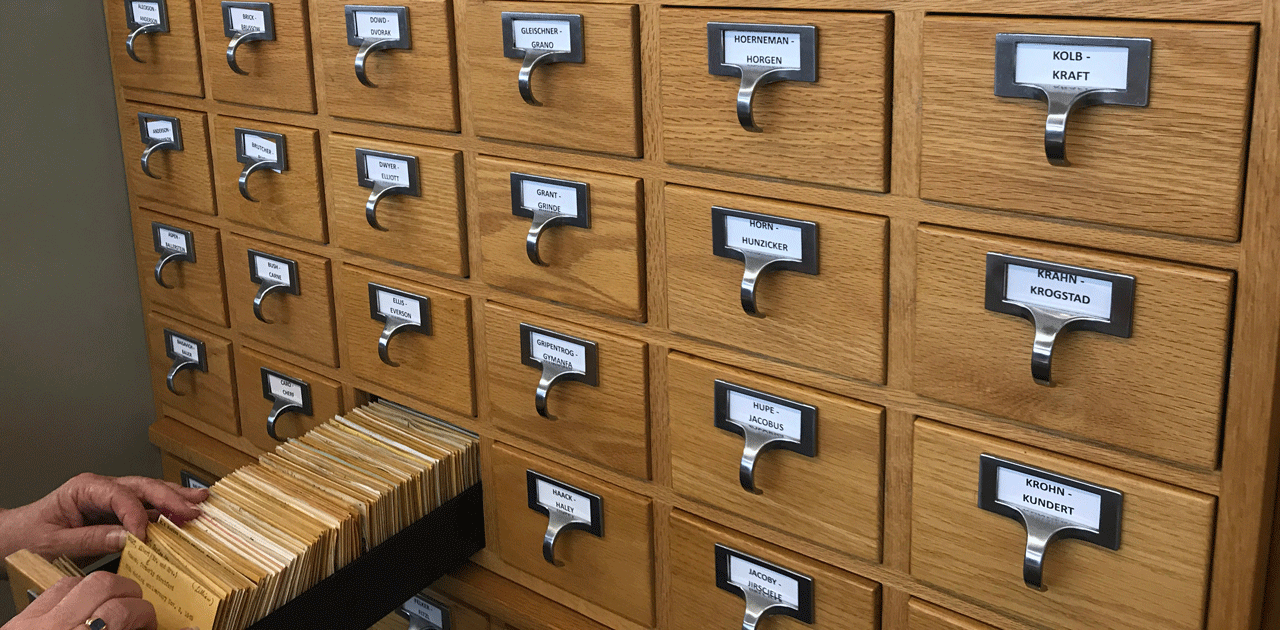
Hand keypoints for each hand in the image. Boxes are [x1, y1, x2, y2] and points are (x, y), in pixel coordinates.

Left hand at [0, 473, 207, 562]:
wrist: (12, 540)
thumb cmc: (27, 537)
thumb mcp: (54, 543)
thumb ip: (92, 539)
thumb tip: (128, 537)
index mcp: (84, 488)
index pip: (120, 495)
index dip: (136, 515)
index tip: (145, 536)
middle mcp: (100, 488)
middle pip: (142, 487)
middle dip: (170, 497)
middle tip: (193, 509)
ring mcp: (109, 499)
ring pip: (148, 493)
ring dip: (174, 498)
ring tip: (199, 502)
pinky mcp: (114, 512)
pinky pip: (144, 508)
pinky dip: (165, 511)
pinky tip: (183, 513)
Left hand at [2, 573, 158, 629]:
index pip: (123, 613)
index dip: (145, 616)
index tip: (149, 626)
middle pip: (103, 587)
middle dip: (130, 595)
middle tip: (136, 612)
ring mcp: (34, 623)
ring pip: (79, 582)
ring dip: (104, 589)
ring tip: (112, 605)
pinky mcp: (20, 622)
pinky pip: (55, 589)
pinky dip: (76, 592)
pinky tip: (84, 605)